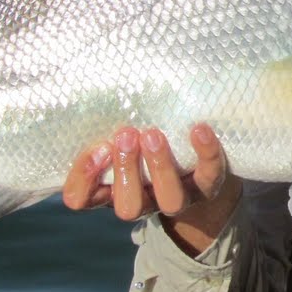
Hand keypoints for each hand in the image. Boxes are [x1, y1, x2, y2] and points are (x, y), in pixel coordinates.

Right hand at [61, 123, 241, 255]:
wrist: (192, 171)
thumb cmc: (139, 150)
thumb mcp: (115, 142)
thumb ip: (101, 127)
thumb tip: (90, 85)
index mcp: (110, 192)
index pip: (81, 199)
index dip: (83, 180)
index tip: (97, 147)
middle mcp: (142, 202)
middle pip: (128, 206)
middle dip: (125, 170)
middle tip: (126, 134)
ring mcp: (176, 198)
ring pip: (169, 200)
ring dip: (160, 166)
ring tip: (153, 133)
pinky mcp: (208, 186)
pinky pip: (210, 174)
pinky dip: (206, 152)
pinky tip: (199, 129)